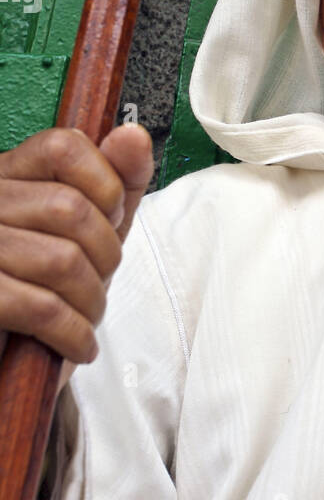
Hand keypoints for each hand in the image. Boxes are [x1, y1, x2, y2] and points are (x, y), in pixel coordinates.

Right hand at [0, 125, 153, 364]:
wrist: (6, 363)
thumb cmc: (45, 286)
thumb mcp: (91, 229)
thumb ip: (118, 181)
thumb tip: (134, 136)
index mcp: (7, 176)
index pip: (63, 148)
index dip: (104, 186)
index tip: (111, 219)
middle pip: (69, 209)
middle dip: (105, 255)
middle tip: (100, 280)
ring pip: (60, 260)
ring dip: (91, 300)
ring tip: (86, 315)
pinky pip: (41, 308)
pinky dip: (72, 333)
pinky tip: (75, 342)